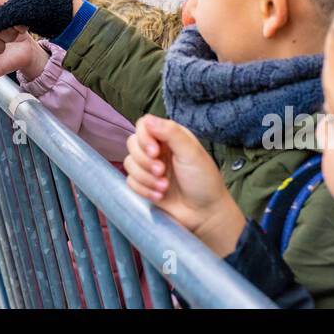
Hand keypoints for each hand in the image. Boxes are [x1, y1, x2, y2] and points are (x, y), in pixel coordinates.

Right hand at [124, 114, 245, 255]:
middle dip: (145, 160)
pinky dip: (144, 190)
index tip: (154, 151)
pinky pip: (130, 182)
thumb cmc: (203, 181)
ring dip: (146, 177)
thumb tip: (147, 120)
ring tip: (164, 187)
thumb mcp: (191, 153)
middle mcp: (157, 150)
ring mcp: (149, 168)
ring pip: (129, 163)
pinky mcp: (144, 185)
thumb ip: (171, 132)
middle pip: (132, 143)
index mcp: (170, 137)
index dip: (144, 137)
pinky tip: (160, 196)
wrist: (204, 214)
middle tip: (162, 171)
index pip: (143, 125)